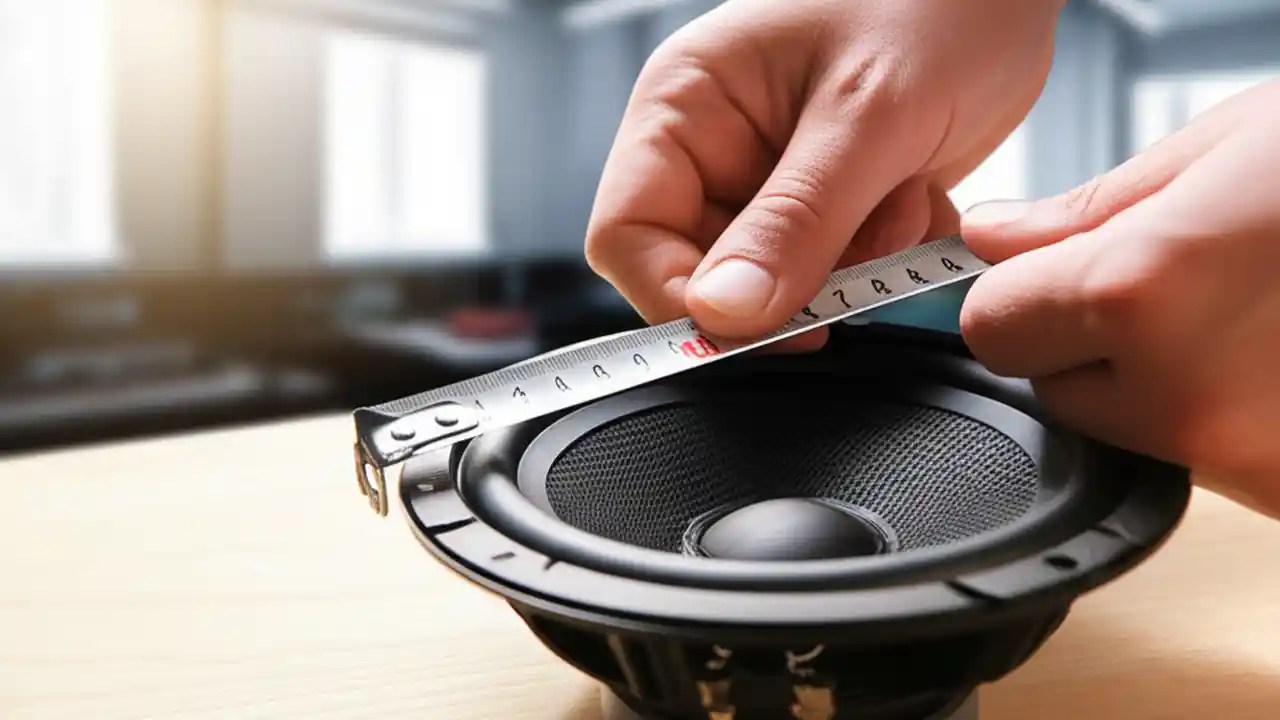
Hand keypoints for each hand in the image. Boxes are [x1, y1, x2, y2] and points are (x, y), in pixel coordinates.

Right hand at [585, 0, 1065, 349]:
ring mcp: (771, 177)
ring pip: (776, 283)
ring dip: (852, 266)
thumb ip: (796, 222)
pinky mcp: (826, 202)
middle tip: (863, 252)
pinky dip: (884, 257)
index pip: (628, 234)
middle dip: (791, 280)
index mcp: (686, 102)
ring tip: (904, 197)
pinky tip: (918, 197)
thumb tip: (724, 314)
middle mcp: (716, 144)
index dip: (680, 298)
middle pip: (703, 271)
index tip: (757, 330)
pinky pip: (832, 273)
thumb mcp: (868, 115)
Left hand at [960, 77, 1279, 519]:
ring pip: (1122, 428)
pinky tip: (1272, 351)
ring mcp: (1249, 462)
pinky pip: (1198, 455)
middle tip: (1168, 281)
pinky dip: (1215, 409)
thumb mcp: (1223, 149)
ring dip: (1148, 376)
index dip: (1015, 293)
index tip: (1041, 273)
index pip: (990, 329)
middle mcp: (1188, 398)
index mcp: (1146, 293)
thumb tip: (993, 240)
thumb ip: (1085, 212)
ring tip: (1241, 308)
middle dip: (1080, 338)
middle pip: (1050, 389)